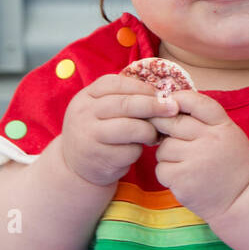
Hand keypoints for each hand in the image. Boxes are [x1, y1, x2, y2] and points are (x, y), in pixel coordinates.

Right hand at [59, 75, 175, 187]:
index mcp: (85, 97)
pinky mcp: (100, 158)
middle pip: (125, 104)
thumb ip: (121, 99)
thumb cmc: (98, 132)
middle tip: (173, 108)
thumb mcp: (99, 110)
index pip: (114, 84)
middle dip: (154, 105)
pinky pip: (130, 151)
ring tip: (155, 134)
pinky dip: (139, 150)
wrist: (75, 166)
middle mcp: (84, 114)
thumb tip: (160, 94)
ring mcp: (90, 137)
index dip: (141, 87)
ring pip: (130, 128)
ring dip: (149, 130)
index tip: (161, 93)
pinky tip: (138, 149)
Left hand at [148, 89, 248, 221]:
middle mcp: (210, 141)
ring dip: (167, 155)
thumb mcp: (230, 135)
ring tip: (184, 164)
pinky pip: (161, 169)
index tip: (171, 106)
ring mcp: (196, 160)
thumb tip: (171, 104)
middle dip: (164, 128)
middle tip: (167, 135)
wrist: (241, 200)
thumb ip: (207, 121)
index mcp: (224, 127)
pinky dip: (167, 174)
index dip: (178, 100)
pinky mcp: (183, 180)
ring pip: (164, 147)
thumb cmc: (231, 165)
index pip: (196, 102)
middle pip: (171, 122)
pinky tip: (183, 178)